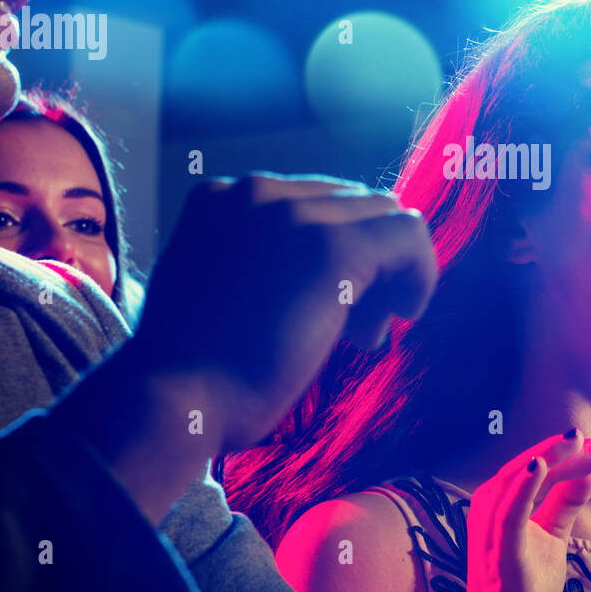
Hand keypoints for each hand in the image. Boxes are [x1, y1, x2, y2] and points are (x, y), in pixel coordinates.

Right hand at [128, 174, 436, 452]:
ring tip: (365, 332)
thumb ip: (266, 262)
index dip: (337, 253)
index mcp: (225, 196)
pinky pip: (409, 237)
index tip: (334, 309)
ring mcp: (294, 214)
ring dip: (389, 272)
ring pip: (385, 215)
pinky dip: (420, 274)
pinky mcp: (332, 247)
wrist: (171, 401)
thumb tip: (336, 272)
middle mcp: (258, 190)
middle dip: (366, 262)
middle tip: (356, 329)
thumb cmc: (193, 368)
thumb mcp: (220, 289)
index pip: (316, 202)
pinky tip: (406, 314)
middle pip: (353, 205)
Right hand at [466, 430, 590, 591]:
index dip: (569, 451)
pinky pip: (508, 512)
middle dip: (566, 450)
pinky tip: (539, 465)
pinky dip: (523, 487)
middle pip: (529, 466)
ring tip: (578, 442)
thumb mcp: (553, 533)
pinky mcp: (499, 548)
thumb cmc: (526, 579)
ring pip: (519, 479)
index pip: (536, 465)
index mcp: (500, 500)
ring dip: (550, 457)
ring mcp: (489, 526)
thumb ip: (567, 500)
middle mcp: (489, 506)